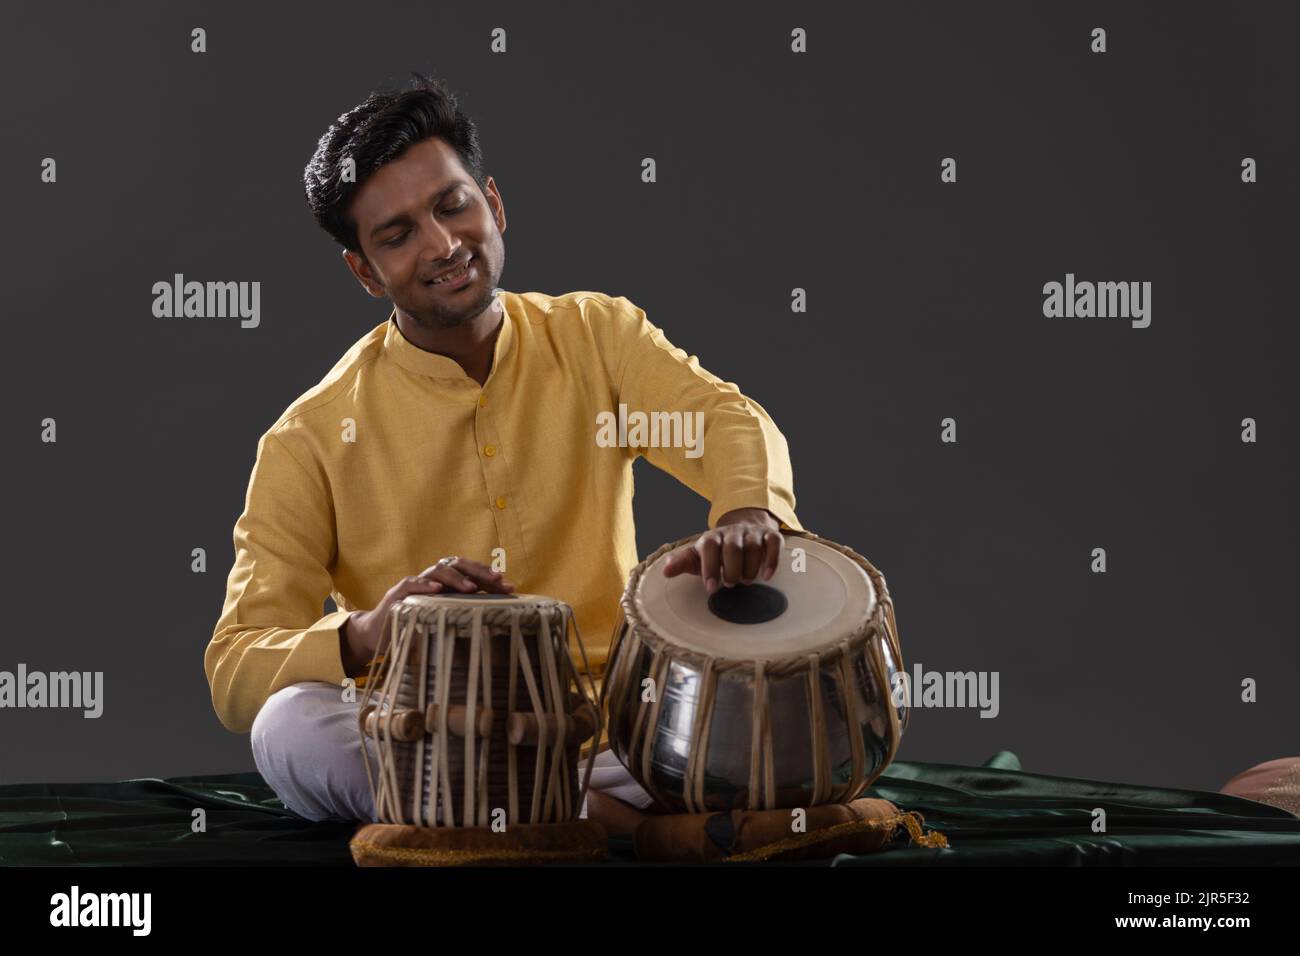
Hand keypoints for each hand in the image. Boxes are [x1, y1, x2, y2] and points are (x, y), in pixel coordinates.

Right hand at [340, 556, 515, 674]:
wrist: (378, 635)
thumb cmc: (415, 628)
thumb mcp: (442, 622)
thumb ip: (462, 617)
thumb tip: (498, 623)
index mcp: (446, 585)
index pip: (471, 573)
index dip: (489, 578)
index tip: (509, 586)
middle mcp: (433, 580)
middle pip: (458, 564)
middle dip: (479, 571)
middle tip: (498, 580)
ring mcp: (415, 584)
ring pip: (438, 570)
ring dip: (456, 577)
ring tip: (471, 588)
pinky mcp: (398, 593)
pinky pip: (412, 583)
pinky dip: (425, 584)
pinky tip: (437, 589)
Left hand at [660, 508, 782, 594]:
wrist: (743, 529)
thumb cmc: (717, 551)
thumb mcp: (699, 556)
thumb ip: (683, 563)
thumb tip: (665, 572)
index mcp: (713, 537)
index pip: (710, 548)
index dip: (710, 568)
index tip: (712, 589)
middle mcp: (733, 532)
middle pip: (733, 548)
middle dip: (732, 569)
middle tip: (731, 583)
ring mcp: (752, 533)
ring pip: (753, 547)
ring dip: (750, 568)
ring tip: (746, 580)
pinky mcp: (770, 535)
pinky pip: (773, 544)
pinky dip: (771, 560)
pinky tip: (766, 576)